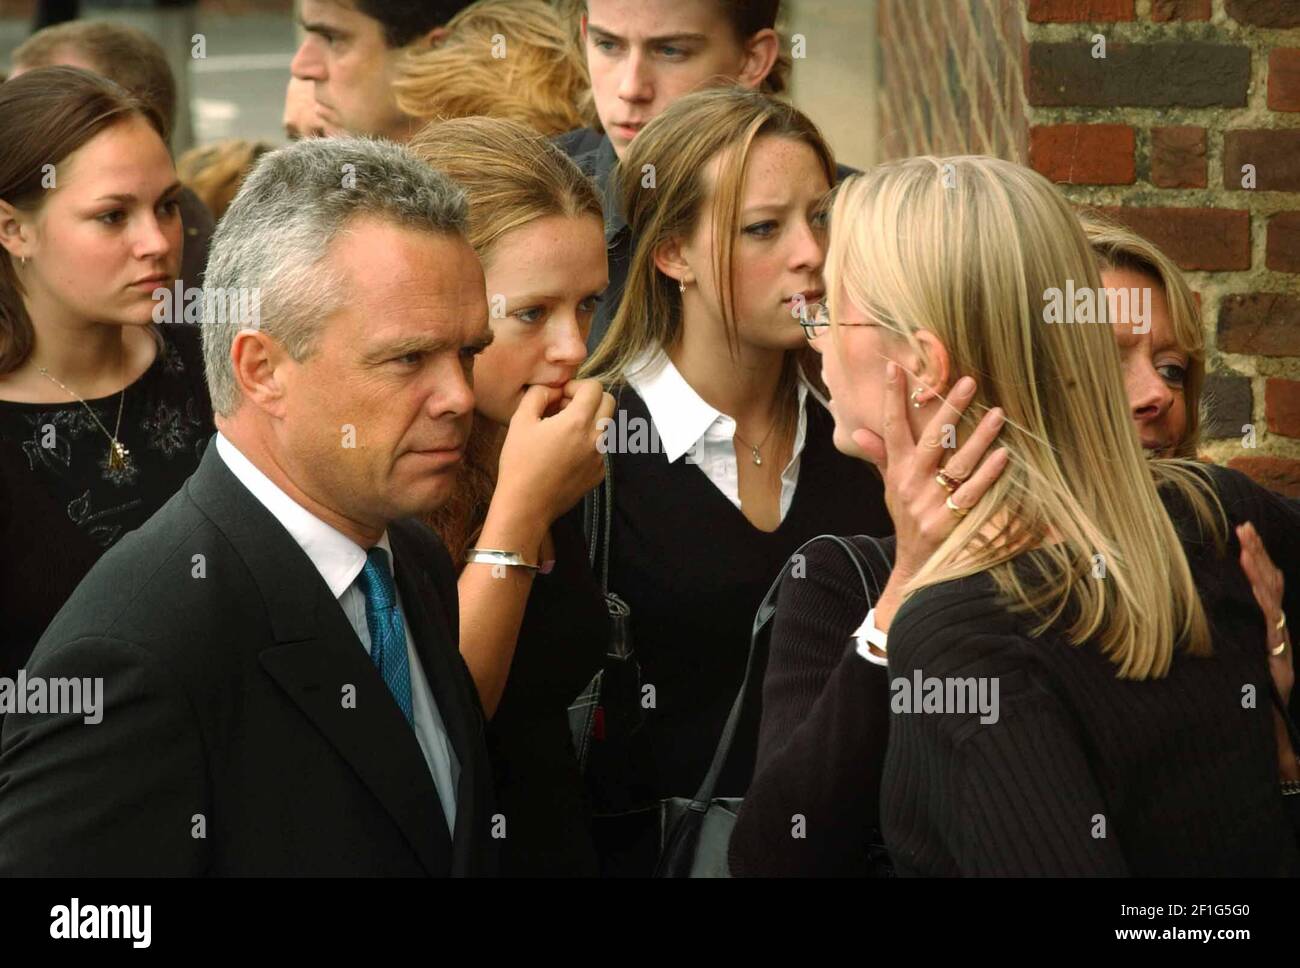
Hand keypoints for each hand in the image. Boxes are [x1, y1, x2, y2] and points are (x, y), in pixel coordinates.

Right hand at [493, 379, 614, 531]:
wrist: (527, 505)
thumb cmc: (520, 463)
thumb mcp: (521, 421)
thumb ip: (538, 395)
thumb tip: (553, 390)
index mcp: (577, 422)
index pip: (594, 387)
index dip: (576, 385)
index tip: (561, 395)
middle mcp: (596, 438)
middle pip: (608, 402)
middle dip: (589, 399)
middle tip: (565, 408)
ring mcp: (600, 458)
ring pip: (605, 426)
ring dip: (589, 420)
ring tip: (562, 431)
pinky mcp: (599, 474)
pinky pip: (601, 448)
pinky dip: (588, 443)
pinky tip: (565, 453)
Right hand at [858, 361, 1008, 629]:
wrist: (915, 564)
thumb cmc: (906, 517)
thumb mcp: (889, 487)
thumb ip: (880, 456)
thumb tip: (858, 431)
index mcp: (896, 471)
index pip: (891, 428)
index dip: (891, 398)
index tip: (895, 368)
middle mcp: (910, 483)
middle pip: (929, 439)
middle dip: (949, 409)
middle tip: (968, 382)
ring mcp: (929, 502)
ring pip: (956, 463)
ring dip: (979, 438)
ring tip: (998, 413)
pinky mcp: (950, 519)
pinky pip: (972, 492)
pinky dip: (989, 474)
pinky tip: (1004, 455)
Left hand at [1237, 522, 1292, 705]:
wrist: (1263, 714)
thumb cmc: (1248, 682)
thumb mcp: (1235, 647)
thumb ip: (1223, 624)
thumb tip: (1190, 601)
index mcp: (1266, 620)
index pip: (1264, 580)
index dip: (1256, 555)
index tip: (1242, 531)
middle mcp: (1275, 624)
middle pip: (1270, 580)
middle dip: (1258, 552)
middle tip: (1244, 527)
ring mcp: (1277, 637)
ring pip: (1272, 596)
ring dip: (1259, 569)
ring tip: (1247, 545)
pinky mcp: (1277, 653)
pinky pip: (1271, 623)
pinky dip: (1264, 602)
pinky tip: (1255, 586)